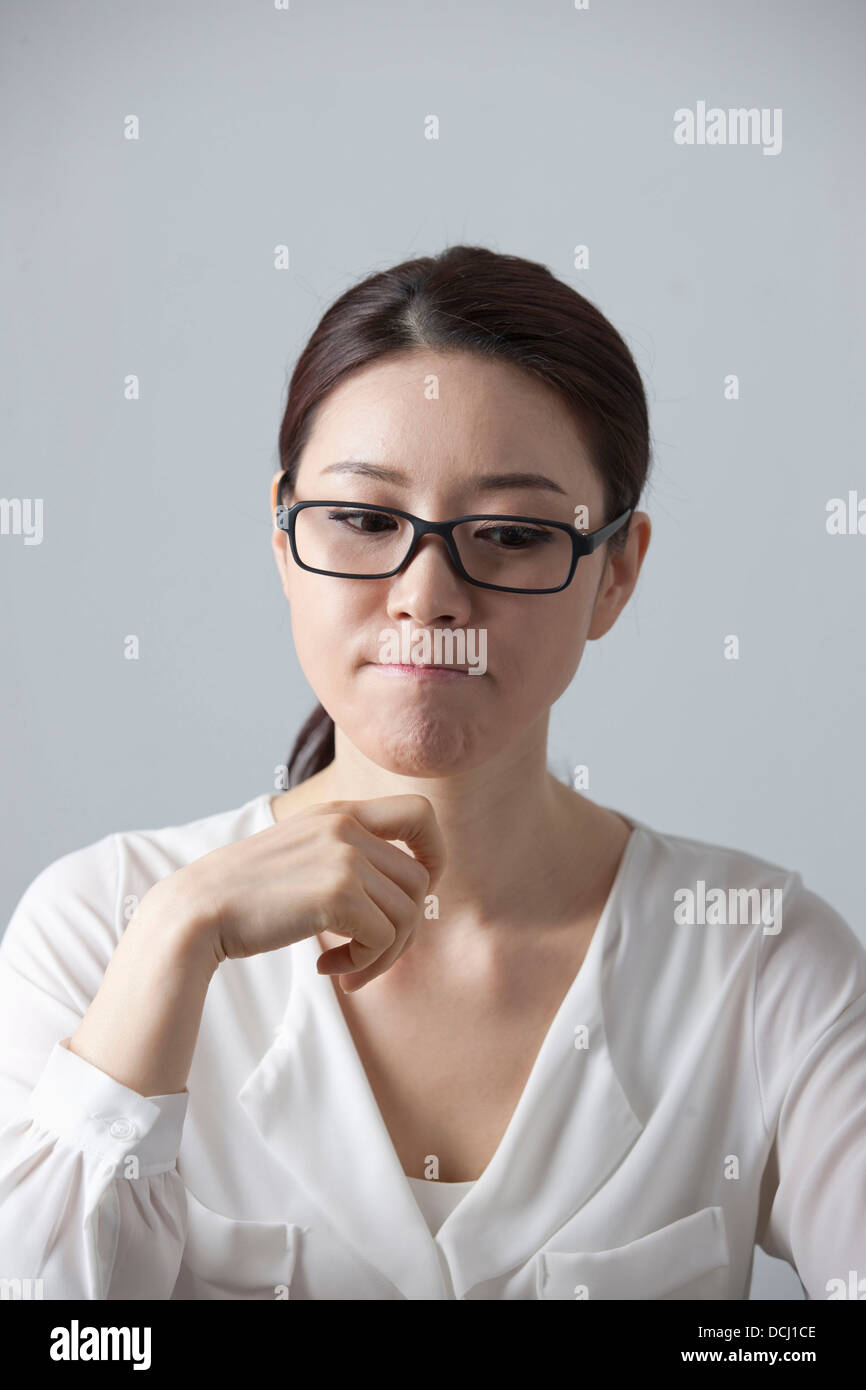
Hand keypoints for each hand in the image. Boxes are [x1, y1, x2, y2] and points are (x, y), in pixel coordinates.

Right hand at [152, 794, 444, 990]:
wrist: (196, 912)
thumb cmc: (246, 896)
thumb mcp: (302, 854)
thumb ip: (348, 858)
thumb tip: (411, 897)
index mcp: (339, 813)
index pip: (420, 813)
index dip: (434, 854)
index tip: (418, 890)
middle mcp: (346, 827)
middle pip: (419, 881)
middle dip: (404, 928)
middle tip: (369, 955)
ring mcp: (344, 858)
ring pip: (408, 915)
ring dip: (383, 954)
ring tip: (346, 968)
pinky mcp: (338, 895)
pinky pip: (384, 939)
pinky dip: (364, 964)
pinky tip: (329, 970)